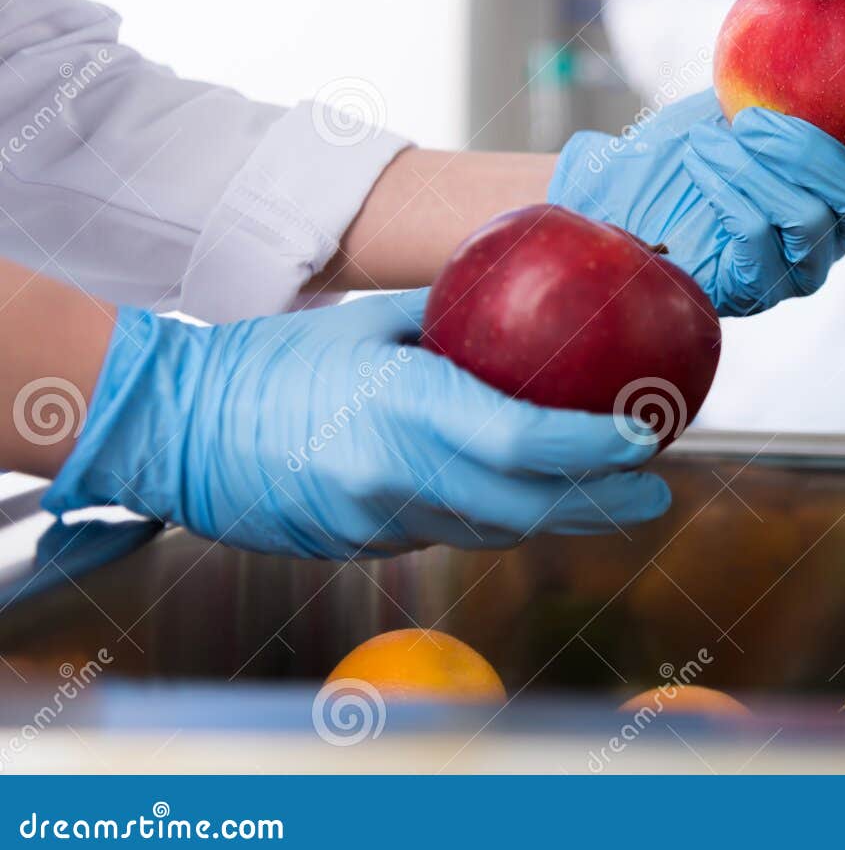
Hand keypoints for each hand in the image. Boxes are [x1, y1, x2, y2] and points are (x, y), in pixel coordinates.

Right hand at [42, 290, 668, 558]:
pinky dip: (500, 521)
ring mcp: (378, 520)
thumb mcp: (373, 322)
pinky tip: (535, 505)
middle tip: (658, 492)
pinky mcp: (364, 547)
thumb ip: (456, 321)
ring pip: (494, 532)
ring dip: (559, 519)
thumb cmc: (279, 359)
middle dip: (602, 503)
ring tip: (614, 500)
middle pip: (527, 507)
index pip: (523, 442)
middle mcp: (395, 473)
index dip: (593, 448)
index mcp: (401, 404)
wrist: (181, 431)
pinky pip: (451, 537)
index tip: (644, 435)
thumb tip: (537, 301)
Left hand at [549, 90, 844, 316]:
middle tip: (751, 118)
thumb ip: (778, 71)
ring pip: (810, 218)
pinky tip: (699, 167)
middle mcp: (834, 230)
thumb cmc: (678, 148)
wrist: (617, 198)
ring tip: (704, 141)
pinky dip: (730, 195)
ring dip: (754, 169)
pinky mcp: (755, 290)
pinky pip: (762, 240)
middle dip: (807, 149)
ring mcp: (797, 268)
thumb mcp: (729, 97)